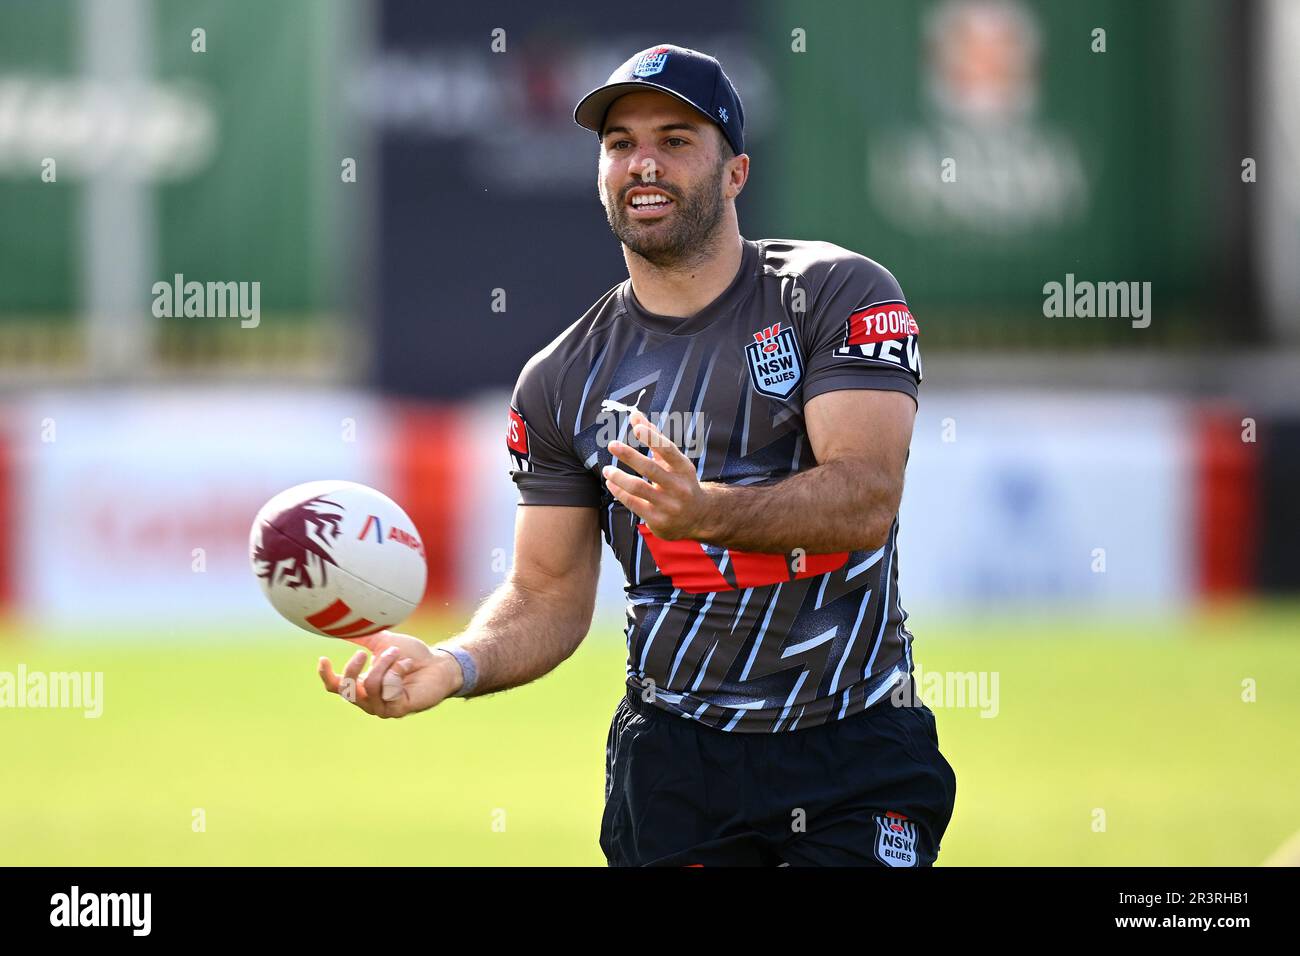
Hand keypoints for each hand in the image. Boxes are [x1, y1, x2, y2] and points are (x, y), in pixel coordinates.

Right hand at [316, 631, 460, 718]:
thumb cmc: (411, 655)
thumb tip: (338, 625)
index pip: (335, 687)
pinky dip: (397, 671)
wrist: (438, 663)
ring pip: (369, 685)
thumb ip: (361, 638)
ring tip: (397, 653)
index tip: (323, 658)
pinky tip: (408, 665)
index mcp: (361, 686)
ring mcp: (382, 708)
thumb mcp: (382, 643)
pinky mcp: (397, 709)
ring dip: (383, 664)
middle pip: (346, 689)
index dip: (326, 675)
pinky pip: (387, 689)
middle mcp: (368, 700)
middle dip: (353, 668)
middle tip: (364, 652)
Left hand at [604, 411, 711, 540]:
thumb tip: (635, 415)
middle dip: (629, 455)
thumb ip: (654, 437)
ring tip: (607, 469)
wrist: (699, 517)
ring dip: (619, 477)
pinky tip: (611, 483)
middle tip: (612, 444)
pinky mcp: (658, 520)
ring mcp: (669, 505)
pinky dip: (619, 491)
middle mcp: (679, 487)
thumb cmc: (680, 481)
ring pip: (638, 487)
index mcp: (684, 468)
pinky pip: (633, 503)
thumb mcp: (673, 461)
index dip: (652, 438)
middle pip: (650, 468)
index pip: (668, 450)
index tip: (636, 428)